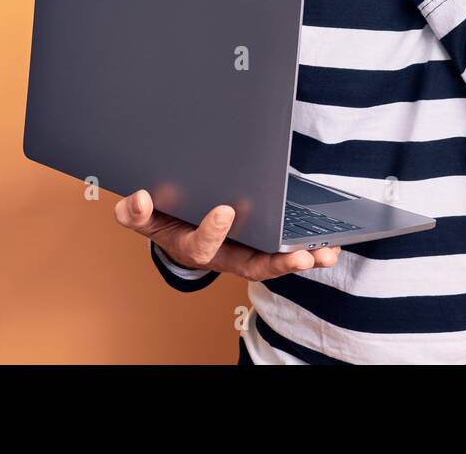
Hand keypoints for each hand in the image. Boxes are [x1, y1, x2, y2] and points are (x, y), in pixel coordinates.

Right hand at [115, 189, 341, 280]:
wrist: (178, 225)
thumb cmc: (164, 218)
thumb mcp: (145, 216)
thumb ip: (135, 212)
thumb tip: (138, 199)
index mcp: (194, 246)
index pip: (202, 245)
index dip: (211, 231)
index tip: (224, 209)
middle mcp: (224, 255)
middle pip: (251, 265)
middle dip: (276, 262)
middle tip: (299, 256)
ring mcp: (246, 253)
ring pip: (275, 263)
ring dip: (301, 259)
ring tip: (325, 253)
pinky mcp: (262, 246)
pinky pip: (286, 252)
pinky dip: (309, 252)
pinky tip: (330, 246)